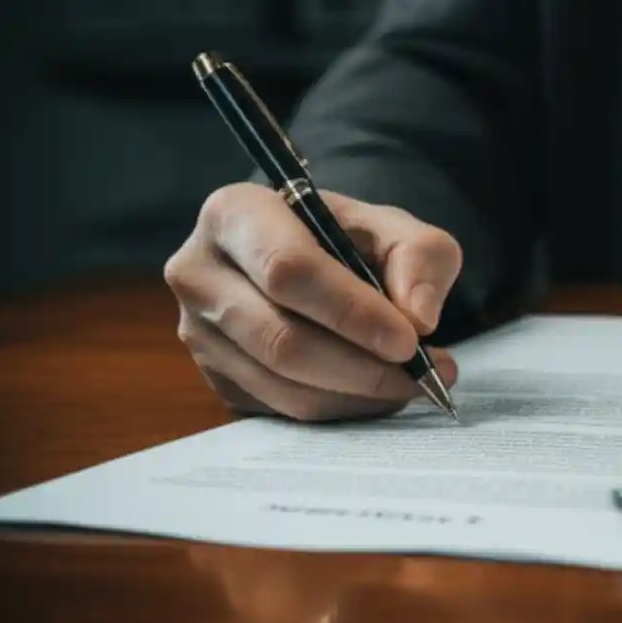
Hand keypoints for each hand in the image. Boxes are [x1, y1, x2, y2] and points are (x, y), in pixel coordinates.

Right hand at [164, 183, 461, 420]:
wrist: (310, 263)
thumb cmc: (349, 239)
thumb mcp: (396, 228)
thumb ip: (420, 257)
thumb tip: (418, 317)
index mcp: (235, 214)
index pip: (287, 270)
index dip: (350, 311)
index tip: (408, 340)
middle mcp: (199, 273)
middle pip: (280, 338)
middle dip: (361, 366)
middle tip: (422, 373)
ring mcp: (199, 333)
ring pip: (281, 383)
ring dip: (357, 393)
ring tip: (411, 382)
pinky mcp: (215, 378)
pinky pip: (280, 408)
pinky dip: (340, 407)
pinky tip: (375, 391)